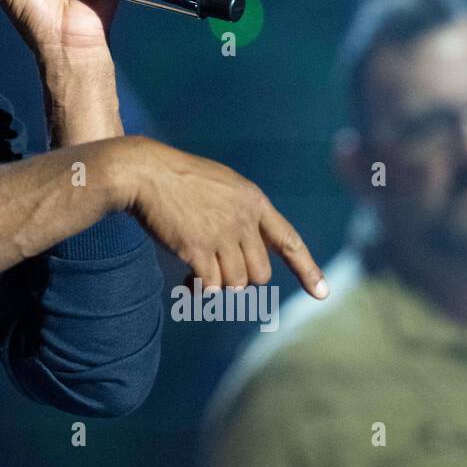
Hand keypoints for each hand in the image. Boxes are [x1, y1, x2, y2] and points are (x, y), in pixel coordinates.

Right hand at [125, 137, 329, 297]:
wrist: (144, 171)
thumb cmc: (176, 177)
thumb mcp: (221, 184)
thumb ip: (240, 212)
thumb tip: (245, 253)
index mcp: (253, 201)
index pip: (288, 240)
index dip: (307, 269)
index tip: (322, 294)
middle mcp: (243, 219)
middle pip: (260, 273)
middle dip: (241, 279)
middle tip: (218, 273)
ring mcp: (221, 235)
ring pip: (237, 283)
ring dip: (218, 286)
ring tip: (196, 277)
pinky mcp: (198, 249)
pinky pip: (211, 286)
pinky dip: (200, 291)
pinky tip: (186, 283)